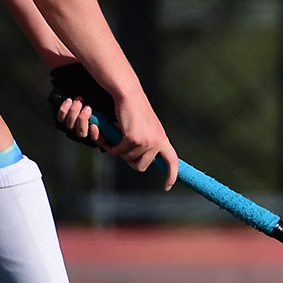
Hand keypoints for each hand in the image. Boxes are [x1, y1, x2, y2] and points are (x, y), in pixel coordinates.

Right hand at [48, 63, 177, 189]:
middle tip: (122, 145)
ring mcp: (147, 141)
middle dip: (129, 159)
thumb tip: (141, 162)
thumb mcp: (143, 129)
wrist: (128, 95)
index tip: (167, 187)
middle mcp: (158, 141)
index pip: (172, 161)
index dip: (171, 175)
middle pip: (141, 166)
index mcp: (162, 139)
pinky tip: (110, 132)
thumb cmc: (132, 112)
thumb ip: (145, 144)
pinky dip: (110, 145)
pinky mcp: (134, 139)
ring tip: (117, 135)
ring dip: (118, 150)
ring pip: (128, 159)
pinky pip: (118, 152)